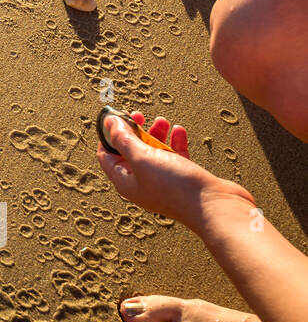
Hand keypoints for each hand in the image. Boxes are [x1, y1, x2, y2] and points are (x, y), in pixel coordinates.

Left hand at [96, 112, 248, 227]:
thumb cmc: (175, 186)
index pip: (106, 156)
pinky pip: (174, 156)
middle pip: (131, 152)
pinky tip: (179, 131)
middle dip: (133, 131)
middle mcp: (141, 183)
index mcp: (125, 181)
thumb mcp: (142, 157)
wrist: (215, 206)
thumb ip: (124, 139)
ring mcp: (163, 181)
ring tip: (162, 121)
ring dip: (156, 134)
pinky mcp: (183, 179)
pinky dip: (175, 142)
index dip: (107, 135)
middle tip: (138, 115)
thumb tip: (108, 122)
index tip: (114, 117)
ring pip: (154, 152)